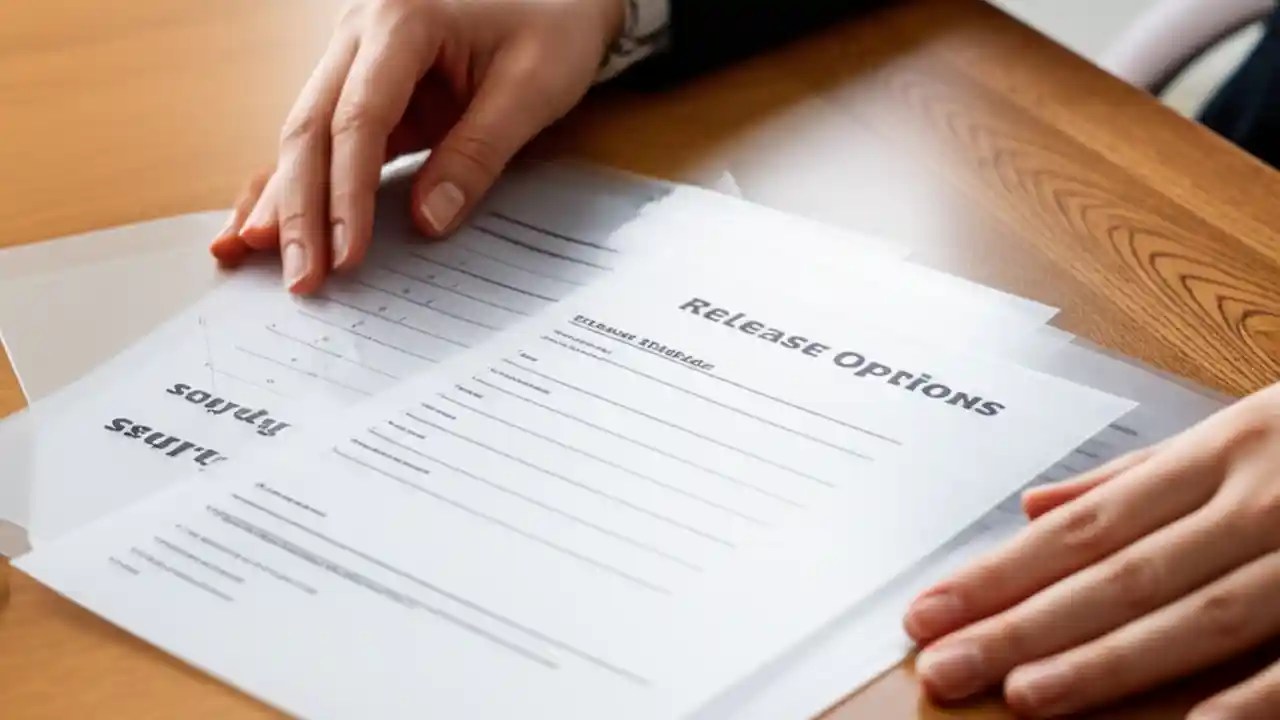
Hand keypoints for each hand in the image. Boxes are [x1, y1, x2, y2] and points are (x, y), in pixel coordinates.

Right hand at [209, 0, 624, 292]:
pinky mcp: (361, 86)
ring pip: (304, 134)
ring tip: (263, 261)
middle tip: (302, 278)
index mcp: (402, 19)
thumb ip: (478, 154)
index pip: (359, 120)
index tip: (348, 255)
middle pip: (312, 127)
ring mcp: (352, 57)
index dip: (348, 194)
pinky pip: (321, 138)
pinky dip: (293, 182)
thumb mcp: (533, 89)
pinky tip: (261, 222)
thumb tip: (427, 222)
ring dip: (287, 201)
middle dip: (301, 210)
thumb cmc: (551, 28)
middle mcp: (360, 30)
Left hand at [905, 382, 1279, 718]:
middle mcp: (1259, 497)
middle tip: (942, 665)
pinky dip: (1253, 693)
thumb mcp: (1245, 427)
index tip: (928, 609)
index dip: (1000, 571)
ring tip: (1023, 697)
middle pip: (1119, 573)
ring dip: (1107, 660)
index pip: (1084, 526)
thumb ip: (1142, 472)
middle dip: (1022, 624)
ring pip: (1197, 613)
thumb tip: (1040, 505)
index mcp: (1219, 453)